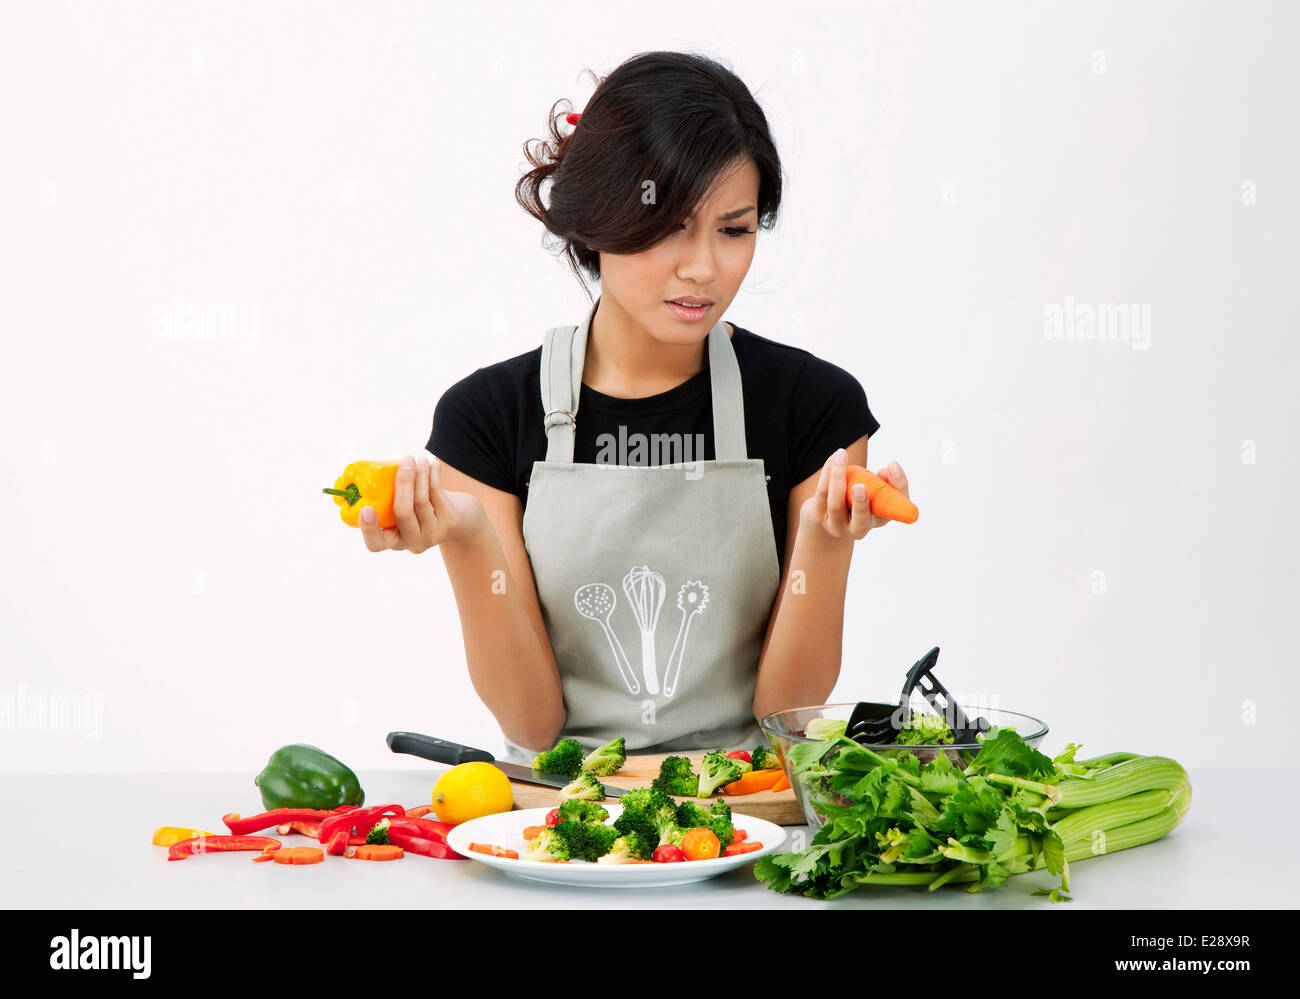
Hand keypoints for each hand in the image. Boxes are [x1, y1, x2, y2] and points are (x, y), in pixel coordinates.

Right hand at [358, 454, 484, 553]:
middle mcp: (412, 542)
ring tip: (419, 459)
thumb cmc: (423, 508)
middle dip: (403, 483)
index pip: (375, 543)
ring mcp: (432, 535)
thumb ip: (391, 497)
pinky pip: (436, 494)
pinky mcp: (449, 523)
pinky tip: (433, 464)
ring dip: (420, 474)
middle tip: (405, 461)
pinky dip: (433, 475)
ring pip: (421, 500)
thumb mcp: (405, 508)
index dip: (369, 528)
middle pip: (403, 513)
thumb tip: (375, 469)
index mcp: (393, 540)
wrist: (462, 520)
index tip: (366, 509)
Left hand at [800, 448, 909, 540]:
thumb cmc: (859, 500)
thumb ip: (885, 481)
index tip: (890, 468)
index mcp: (879, 520)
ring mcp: (836, 526)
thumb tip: (887, 469)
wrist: (828, 518)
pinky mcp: (818, 516)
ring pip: (835, 504)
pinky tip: (832, 460)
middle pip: (860, 521)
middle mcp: (858, 529)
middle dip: (860, 504)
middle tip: (860, 486)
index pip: (893, 506)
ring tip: (842, 454)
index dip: (896, 489)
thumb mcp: (875, 492)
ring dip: (838, 477)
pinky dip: (827, 474)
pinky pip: (822, 494)